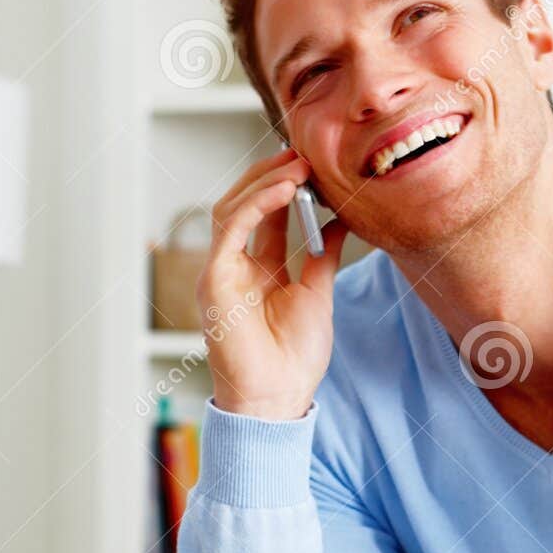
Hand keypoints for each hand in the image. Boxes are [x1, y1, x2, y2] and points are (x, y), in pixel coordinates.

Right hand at [199, 147, 347, 419]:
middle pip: (243, 204)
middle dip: (272, 175)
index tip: (312, 165)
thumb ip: (322, 255)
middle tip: (304, 155)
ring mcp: (221, 272)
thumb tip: (338, 220)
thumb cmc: (293, 357)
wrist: (278, 397)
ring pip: (231, 208)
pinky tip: (285, 189)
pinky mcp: (214, 280)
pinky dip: (255, 204)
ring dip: (264, 182)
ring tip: (298, 165)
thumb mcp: (317, 292)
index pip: (264, 215)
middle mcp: (235, 267)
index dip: (284, 186)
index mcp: (258, 270)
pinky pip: (230, 229)